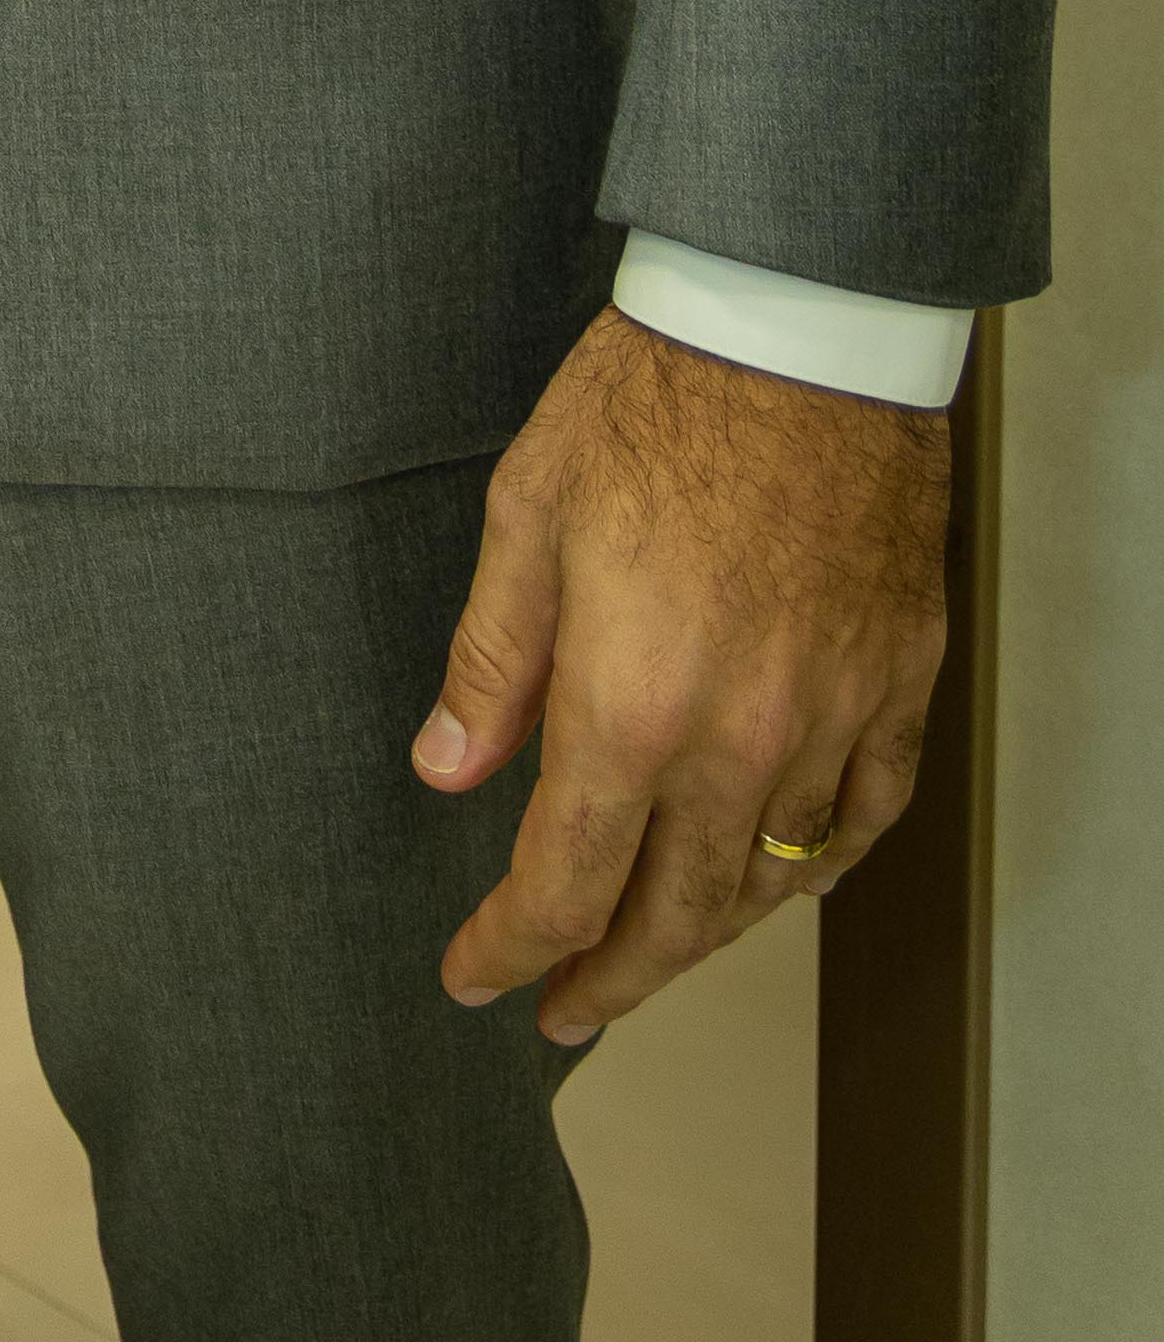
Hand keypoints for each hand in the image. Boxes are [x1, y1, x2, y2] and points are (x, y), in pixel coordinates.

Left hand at [414, 307, 947, 1044]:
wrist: (796, 333)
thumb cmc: (651, 405)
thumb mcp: (525, 518)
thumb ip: (491, 665)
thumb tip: (445, 772)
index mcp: (630, 706)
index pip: (563, 882)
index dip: (512, 948)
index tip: (477, 979)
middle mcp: (739, 741)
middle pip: (674, 916)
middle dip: (609, 977)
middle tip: (565, 1008)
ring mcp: (831, 720)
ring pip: (770, 882)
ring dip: (706, 932)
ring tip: (653, 949)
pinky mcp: (896, 684)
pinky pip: (864, 818)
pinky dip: (816, 867)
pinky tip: (776, 879)